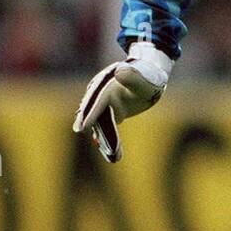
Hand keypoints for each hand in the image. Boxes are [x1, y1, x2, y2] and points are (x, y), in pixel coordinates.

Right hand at [73, 42, 172, 162]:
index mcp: (106, 84)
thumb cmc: (148, 76)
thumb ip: (133, 77)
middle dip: (99, 133)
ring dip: (106, 141)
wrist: (149, 78)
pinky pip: (106, 129)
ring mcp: (103, 105)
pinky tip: (114, 155)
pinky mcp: (109, 114)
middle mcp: (101, 95)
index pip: (96, 100)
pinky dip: (110, 141)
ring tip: (114, 157)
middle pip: (96, 116)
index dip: (90, 114)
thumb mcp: (145, 77)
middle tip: (103, 148)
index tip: (81, 128)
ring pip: (100, 125)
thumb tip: (120, 72)